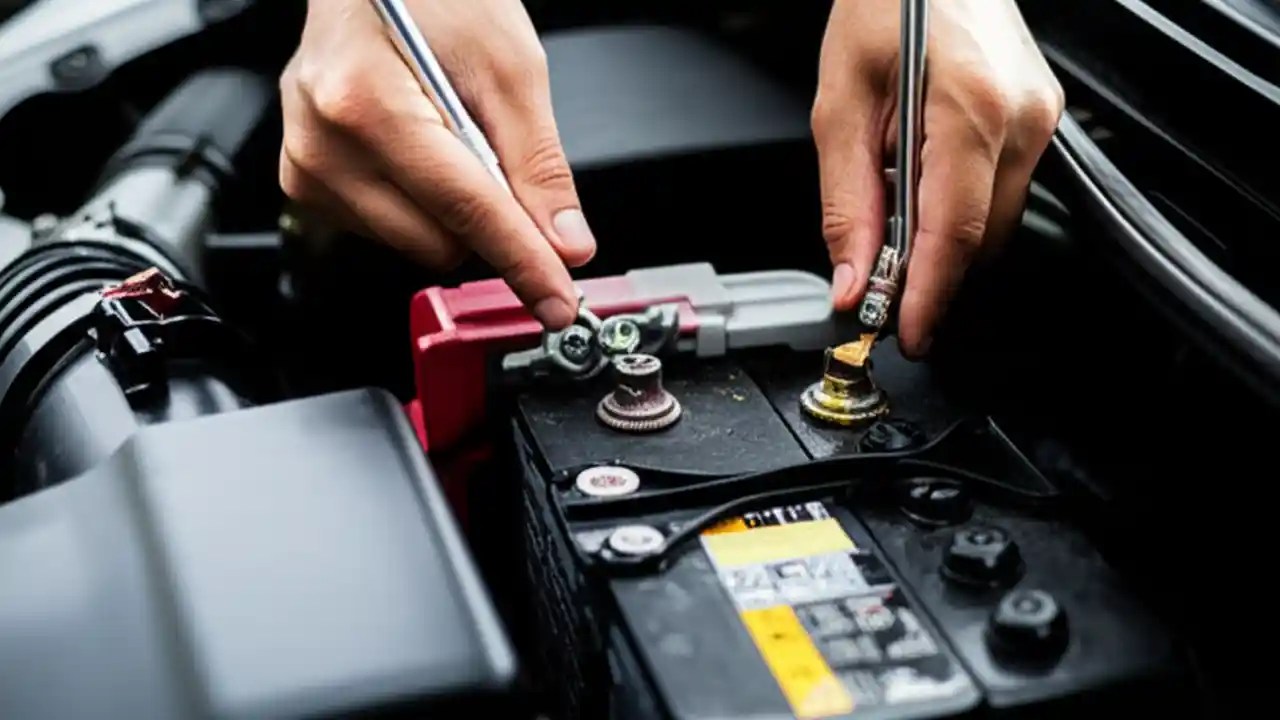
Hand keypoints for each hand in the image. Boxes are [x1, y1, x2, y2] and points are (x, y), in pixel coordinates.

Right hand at [278, 0, 595, 329]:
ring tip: (444, 136)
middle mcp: (324, 143)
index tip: (558, 303)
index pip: (467, 212)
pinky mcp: (305, 181)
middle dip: (487, 217)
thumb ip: (538, 165)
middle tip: (492, 151)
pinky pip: (386, 231)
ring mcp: (307, 165)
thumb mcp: (508, 66)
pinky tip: (415, 149)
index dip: (524, 263)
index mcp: (368, 103)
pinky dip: (418, 204)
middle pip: (441, 241)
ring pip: (416, 244)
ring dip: (450, 210)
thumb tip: (564, 243)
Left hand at [813, 0, 1063, 355]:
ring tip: (891, 208)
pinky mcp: (1038, 116)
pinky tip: (920, 181)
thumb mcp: (840, 102)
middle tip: (877, 286)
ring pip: (993, 221)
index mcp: (971, 107)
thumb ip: (846, 201)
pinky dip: (957, 206)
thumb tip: (851, 278)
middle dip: (928, 273)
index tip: (906, 334)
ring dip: (939, 239)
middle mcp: (1020, 115)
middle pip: (977, 238)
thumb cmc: (886, 3)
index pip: (952, 232)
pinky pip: (1001, 190)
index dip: (928, 296)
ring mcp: (1038, 115)